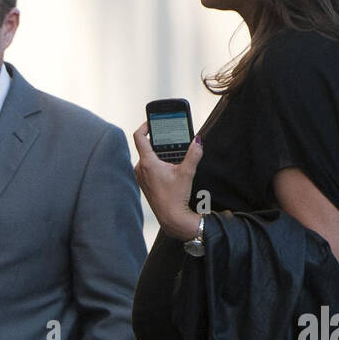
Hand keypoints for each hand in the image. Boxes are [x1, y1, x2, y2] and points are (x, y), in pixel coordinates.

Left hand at [132, 124, 203, 240]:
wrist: (171, 218)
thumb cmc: (176, 197)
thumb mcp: (187, 172)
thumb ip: (194, 154)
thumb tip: (198, 140)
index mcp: (147, 163)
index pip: (139, 136)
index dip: (145, 125)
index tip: (153, 121)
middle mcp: (140, 169)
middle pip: (146, 146)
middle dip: (159, 141)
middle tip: (171, 138)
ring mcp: (141, 177)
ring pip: (147, 157)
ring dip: (159, 154)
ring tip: (173, 156)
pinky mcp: (144, 183)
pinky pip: (148, 167)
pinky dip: (157, 164)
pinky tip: (170, 168)